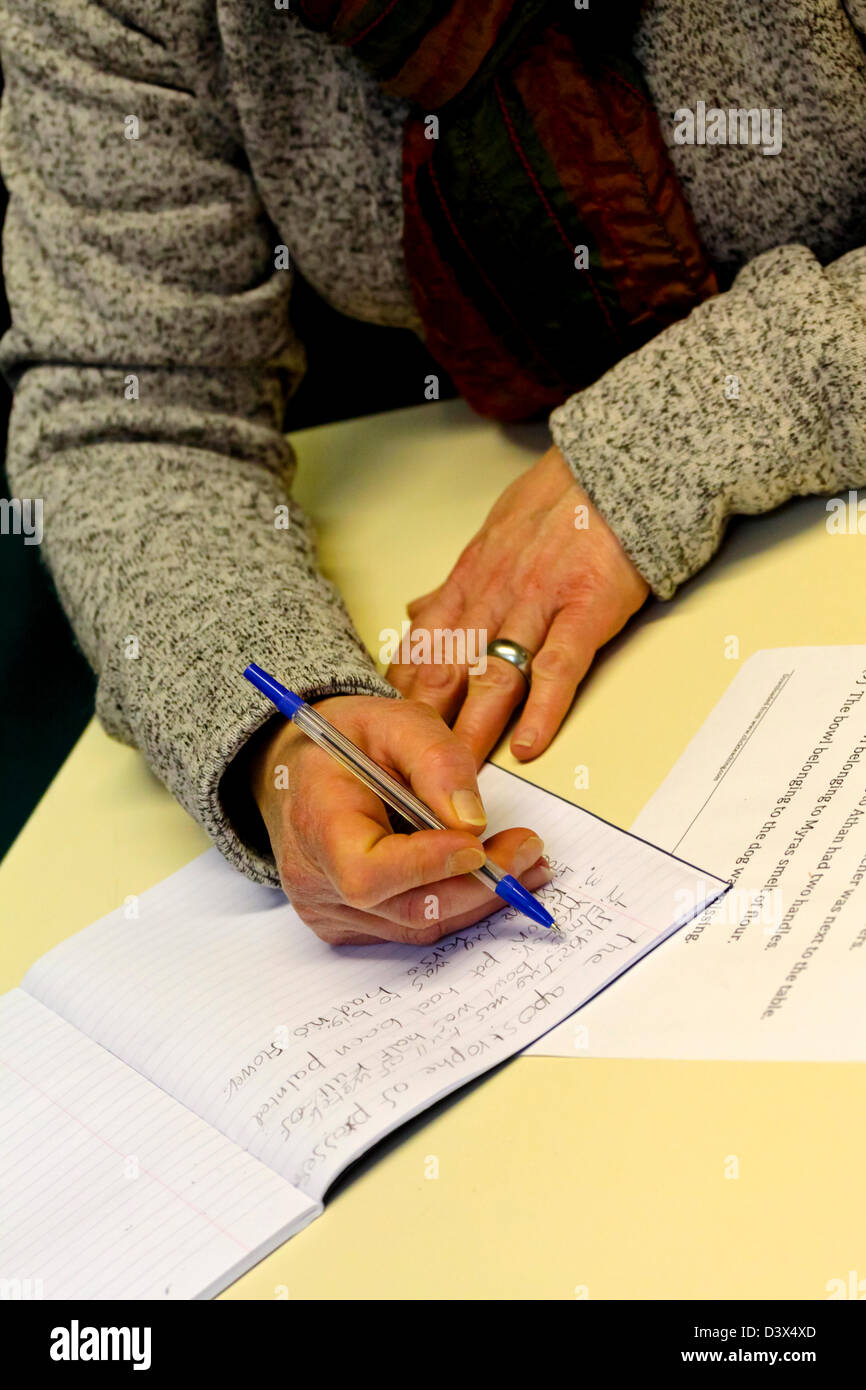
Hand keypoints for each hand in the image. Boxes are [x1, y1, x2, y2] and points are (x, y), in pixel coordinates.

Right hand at [249, 695, 551, 944]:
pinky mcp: (349, 925)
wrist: (310, 768)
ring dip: (478, 898)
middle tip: (528, 852)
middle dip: (476, 885)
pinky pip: (412, 927)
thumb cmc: (352, 742)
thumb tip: (472, 822)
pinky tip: (488, 877)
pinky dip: (457, 905)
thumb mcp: (397, 721)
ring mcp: (329, 909)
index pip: (366, 871)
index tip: (477, 845)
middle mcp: (315, 878)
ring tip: (524, 863)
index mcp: (316, 820)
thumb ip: (437, 761)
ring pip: (417, 924)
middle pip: (404, 908)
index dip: (426, 866)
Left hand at [387, 446, 648, 764]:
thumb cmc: (561, 502)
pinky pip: (557, 667)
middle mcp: (495, 595)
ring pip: (494, 676)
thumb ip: (454, 586)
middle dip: (426, 724)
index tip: (385, 729)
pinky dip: (542, 709)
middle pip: (449, 669)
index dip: (402, 692)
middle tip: (409, 769)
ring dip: (473, 729)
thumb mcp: (492, 536)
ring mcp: (538, 603)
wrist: (618, 468)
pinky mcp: (584, 609)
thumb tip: (416, 614)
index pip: (424, 646)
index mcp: (471, 581)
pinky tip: (529, 744)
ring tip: (458, 773)